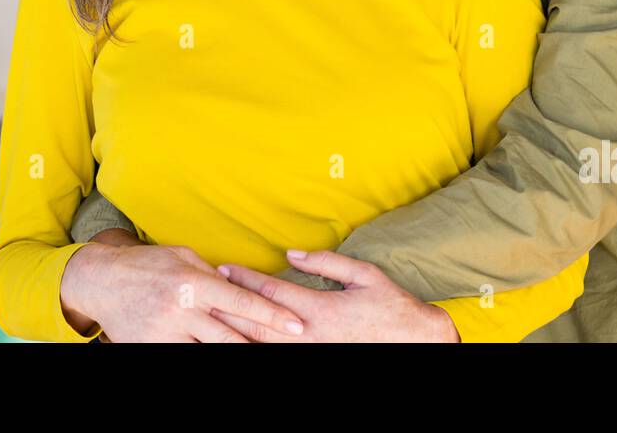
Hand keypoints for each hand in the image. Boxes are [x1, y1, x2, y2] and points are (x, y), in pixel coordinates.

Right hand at [59, 238, 307, 342]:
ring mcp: (167, 332)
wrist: (101, 282)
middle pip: (233, 333)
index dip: (272, 314)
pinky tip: (222, 352)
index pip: (242, 301)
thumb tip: (240, 287)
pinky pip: (187, 355)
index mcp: (195, 282)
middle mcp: (183, 309)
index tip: (296, 324)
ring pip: (212, 350)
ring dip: (238, 351)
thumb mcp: (183, 257)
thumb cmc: (147, 264)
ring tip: (262, 352)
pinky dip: (205, 354)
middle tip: (295, 345)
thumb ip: (212, 274)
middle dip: (265, 341)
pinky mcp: (153, 348)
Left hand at [210, 249, 460, 342]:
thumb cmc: (391, 307)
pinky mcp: (313, 362)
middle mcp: (310, 335)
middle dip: (228, 304)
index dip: (245, 278)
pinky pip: (275, 357)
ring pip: (261, 344)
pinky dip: (254, 347)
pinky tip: (238, 340)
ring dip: (234, 330)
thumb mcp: (364, 276)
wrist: (414, 343)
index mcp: (321, 309)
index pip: (272, 291)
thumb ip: (325, 263)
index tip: (225, 267)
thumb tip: (291, 254)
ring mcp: (309, 353)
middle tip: (202, 291)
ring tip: (210, 316)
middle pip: (257, 321)